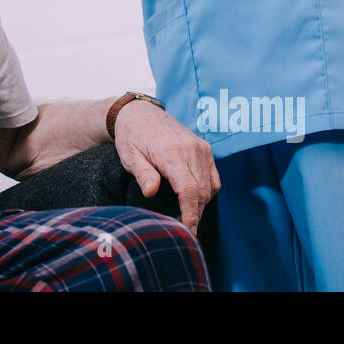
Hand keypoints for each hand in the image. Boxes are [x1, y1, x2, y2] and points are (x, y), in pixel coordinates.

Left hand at [113, 100, 219, 236]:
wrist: (140, 112)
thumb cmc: (132, 135)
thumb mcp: (129, 156)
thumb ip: (142, 174)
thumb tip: (151, 192)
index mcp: (170, 152)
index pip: (188, 189)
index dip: (190, 214)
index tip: (188, 231)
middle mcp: (190, 149)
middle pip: (201, 192)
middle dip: (194, 214)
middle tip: (180, 229)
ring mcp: (200, 148)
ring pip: (209, 187)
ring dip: (200, 205)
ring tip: (185, 215)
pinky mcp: (205, 148)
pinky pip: (214, 177)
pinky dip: (208, 192)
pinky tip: (194, 199)